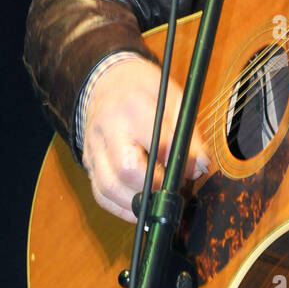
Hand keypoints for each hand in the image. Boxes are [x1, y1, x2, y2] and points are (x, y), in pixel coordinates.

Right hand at [81, 56, 210, 222]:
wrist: (109, 80)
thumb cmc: (146, 90)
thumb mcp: (174, 99)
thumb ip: (188, 132)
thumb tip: (200, 165)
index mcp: (132, 107)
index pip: (157, 142)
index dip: (178, 162)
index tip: (191, 169)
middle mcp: (107, 128)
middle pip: (127, 169)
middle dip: (155, 186)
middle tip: (172, 187)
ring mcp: (93, 147)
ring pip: (108, 187)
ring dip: (137, 203)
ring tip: (158, 201)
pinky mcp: (88, 162)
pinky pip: (99, 194)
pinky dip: (120, 207)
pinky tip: (139, 207)